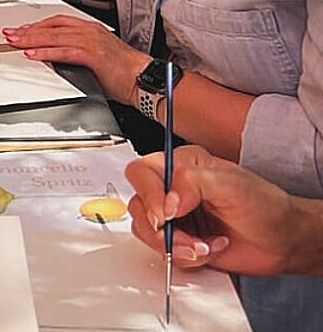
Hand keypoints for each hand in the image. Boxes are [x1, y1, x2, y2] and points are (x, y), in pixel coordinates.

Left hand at [1, 15, 149, 101]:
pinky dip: (46, 52)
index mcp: (91, 30)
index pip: (57, 23)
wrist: (146, 80)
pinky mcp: (93, 54)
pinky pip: (64, 51)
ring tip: (14, 43)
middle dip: (27, 31)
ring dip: (31, 40)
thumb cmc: (126, 75)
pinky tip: (33, 55)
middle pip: (51, 27)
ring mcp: (92, 41)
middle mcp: (90, 31)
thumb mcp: (97, 60)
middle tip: (9, 35)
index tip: (21, 31)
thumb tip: (58, 61)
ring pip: (54, 37)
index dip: (36, 26)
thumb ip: (78, 56)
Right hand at [125, 146, 308, 276]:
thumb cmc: (265, 207)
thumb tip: (168, 201)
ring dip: (175, 245)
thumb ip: (194, 182)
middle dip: (162, 229)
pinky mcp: (179, 239)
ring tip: (203, 246)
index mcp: (182, 165)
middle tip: (187, 237)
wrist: (283, 242)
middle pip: (138, 204)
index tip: (166, 215)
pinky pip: (162, 251)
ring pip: (146, 231)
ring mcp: (175, 216)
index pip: (141, 172)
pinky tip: (209, 250)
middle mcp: (173, 188)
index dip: (148, 194)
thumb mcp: (231, 185)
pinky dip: (185, 257)